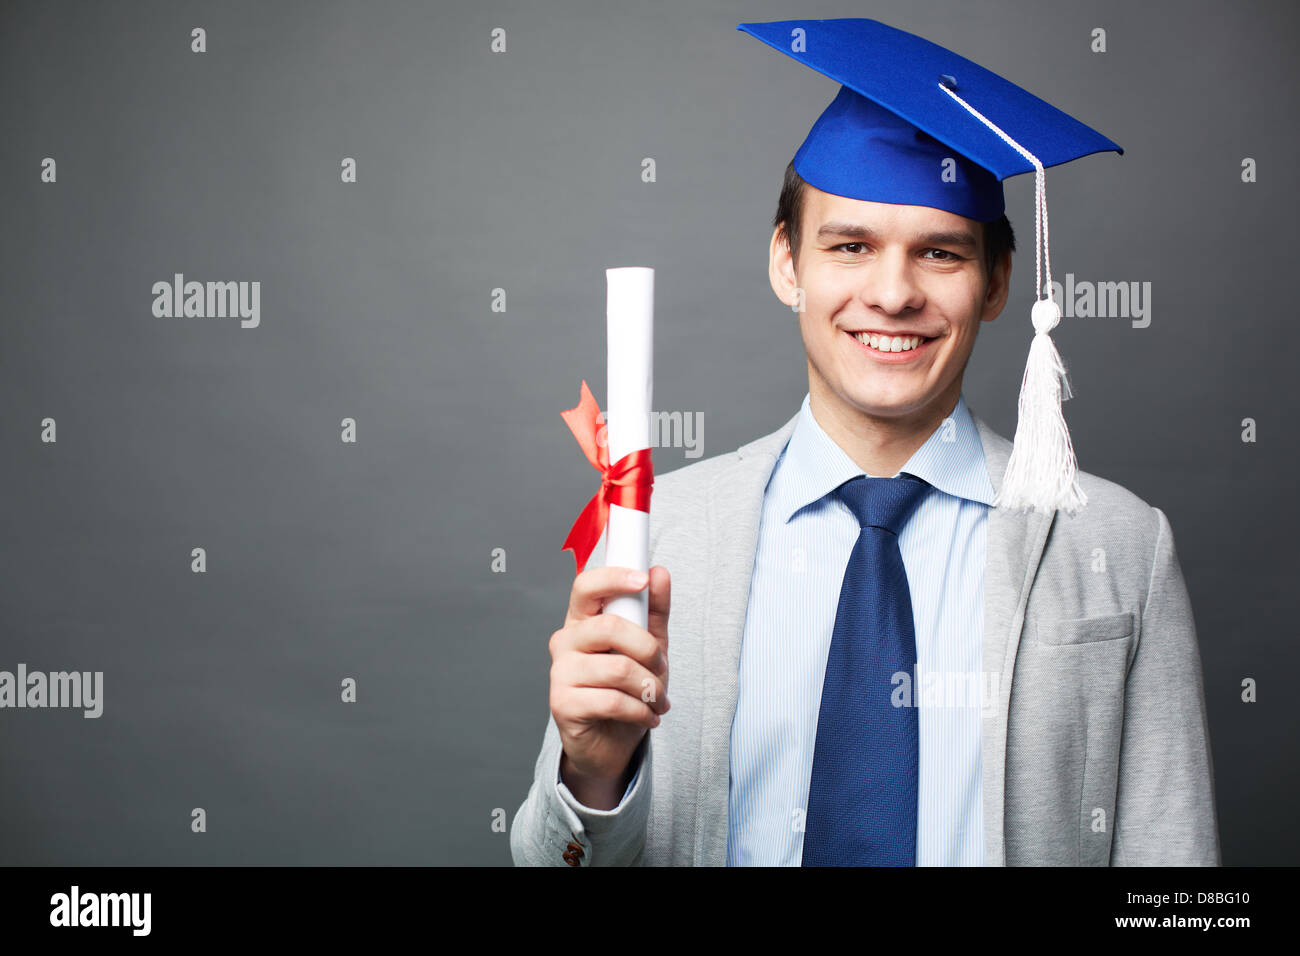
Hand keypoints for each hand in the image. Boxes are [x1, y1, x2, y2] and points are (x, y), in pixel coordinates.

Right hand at [549, 565, 670, 809]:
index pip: (586, 586)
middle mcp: (565, 642)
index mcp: (583, 621)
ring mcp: (560, 673)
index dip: (613, 578)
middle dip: (648, 650)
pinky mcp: (562, 704)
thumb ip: (654, 611)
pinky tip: (646, 717)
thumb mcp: (649, 647)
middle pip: (609, 627)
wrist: (612, 743)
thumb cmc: (628, 690)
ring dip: (649, 688)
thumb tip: (659, 573)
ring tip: (657, 699)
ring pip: (617, 669)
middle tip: (661, 669)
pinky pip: (612, 701)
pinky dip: (640, 711)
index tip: (642, 579)